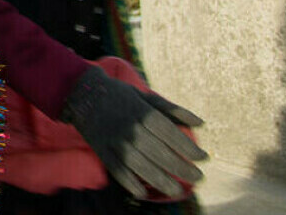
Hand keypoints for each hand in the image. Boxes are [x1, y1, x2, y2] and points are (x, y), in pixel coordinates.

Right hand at [63, 65, 206, 199]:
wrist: (82, 92)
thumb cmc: (120, 95)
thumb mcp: (146, 96)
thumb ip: (173, 110)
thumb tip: (201, 123)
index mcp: (143, 113)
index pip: (171, 134)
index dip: (189, 148)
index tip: (203, 158)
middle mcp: (130, 128)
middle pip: (159, 153)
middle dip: (181, 168)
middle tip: (197, 178)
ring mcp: (115, 140)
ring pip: (140, 165)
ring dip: (160, 180)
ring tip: (176, 191)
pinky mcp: (101, 149)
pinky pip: (116, 169)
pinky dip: (129, 183)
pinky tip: (143, 193)